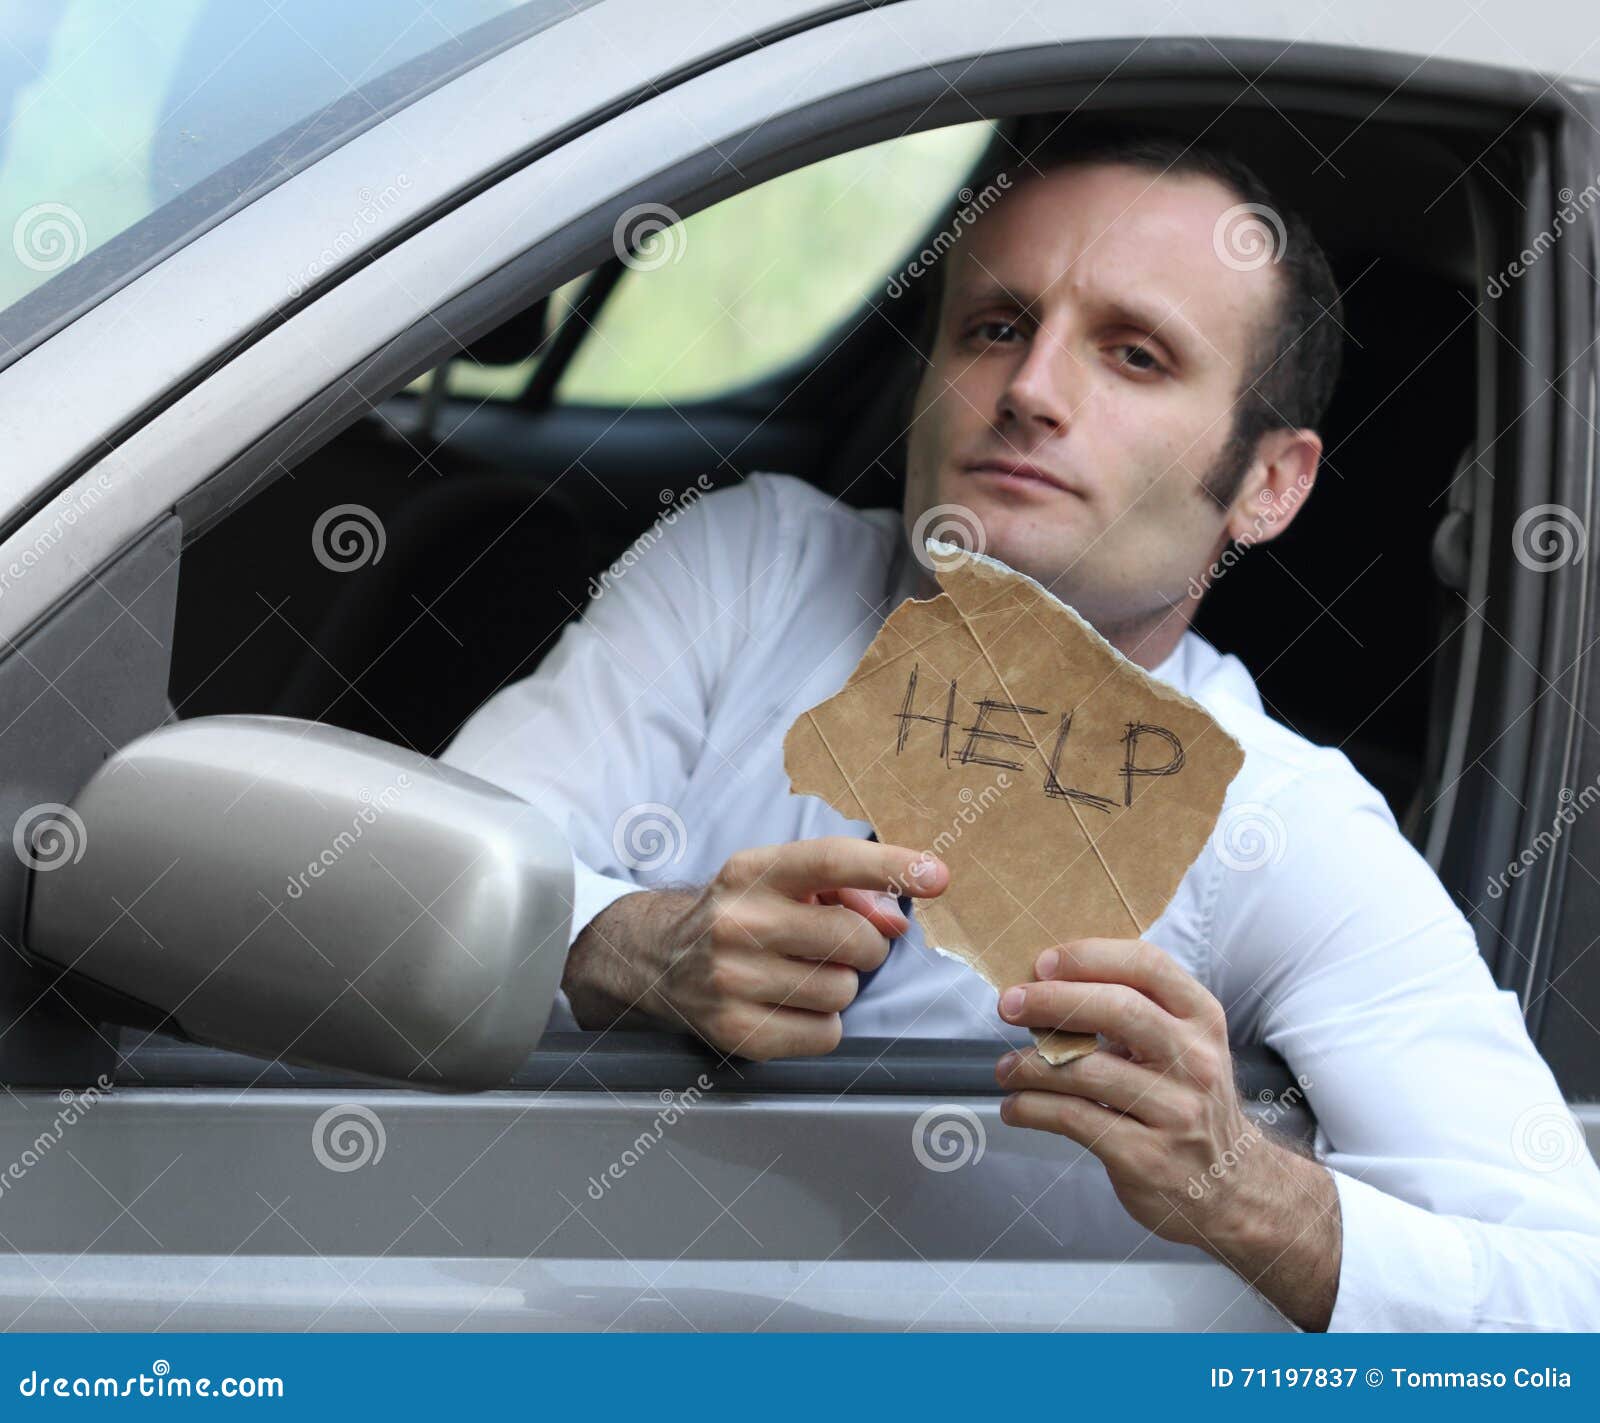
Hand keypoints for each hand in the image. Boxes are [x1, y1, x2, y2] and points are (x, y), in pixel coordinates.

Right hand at [565, 838, 947, 1059]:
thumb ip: (847, 890)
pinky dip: (822, 1024)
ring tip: (801, 975)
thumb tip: (898, 922)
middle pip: (854, 940)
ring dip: (839, 986)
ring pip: (843, 991)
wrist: (658, 960)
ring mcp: (732, 980)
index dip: (890, 866)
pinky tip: (790, 1007)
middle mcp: (737, 922)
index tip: (937, 877)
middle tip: (838, 947)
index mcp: (753, 872)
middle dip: (864, 947)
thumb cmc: (742, 914)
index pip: (830, 861)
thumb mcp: (781, 882)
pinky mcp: (736, 1032)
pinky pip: (825, 1034)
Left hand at [994, 938, 1340, 1330]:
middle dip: (1050, 1001)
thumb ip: (1134, 1012)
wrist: (1233, 1188)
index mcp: (1202, 1019)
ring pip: (1085, 1070)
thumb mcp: (1184, 1046)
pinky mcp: (1147, 1157)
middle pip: (1116, 1009)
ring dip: (1029, 1065)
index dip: (1089, 957)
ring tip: (1005, 1069)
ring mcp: (1175, 1111)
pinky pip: (1074, 1120)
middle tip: (1008, 1005)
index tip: (1042, 963)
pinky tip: (1016, 1108)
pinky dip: (1032, 1109)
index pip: (1147, 965)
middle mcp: (1195, 1060)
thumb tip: (1046, 987)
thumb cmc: (1188, 1102)